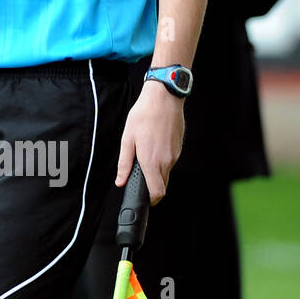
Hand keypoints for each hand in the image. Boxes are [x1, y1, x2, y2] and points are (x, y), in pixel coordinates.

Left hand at [115, 82, 183, 203]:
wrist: (164, 99)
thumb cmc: (143, 116)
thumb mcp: (127, 139)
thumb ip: (124, 163)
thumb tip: (120, 181)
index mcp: (152, 161)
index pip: (157, 192)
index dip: (151, 200)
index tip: (144, 198)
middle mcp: (167, 161)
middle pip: (162, 184)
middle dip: (151, 185)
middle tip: (139, 174)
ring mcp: (175, 155)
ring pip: (166, 172)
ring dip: (156, 170)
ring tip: (144, 152)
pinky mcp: (179, 147)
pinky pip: (170, 160)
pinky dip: (162, 159)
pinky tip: (153, 144)